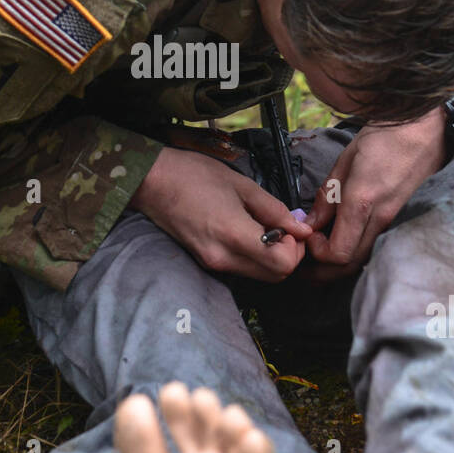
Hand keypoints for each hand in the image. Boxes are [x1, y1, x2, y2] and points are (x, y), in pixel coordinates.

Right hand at [129, 147, 312, 282]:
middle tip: (283, 228)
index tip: (291, 227)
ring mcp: (213, 263)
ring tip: (263, 226)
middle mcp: (223, 258)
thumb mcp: (242, 185)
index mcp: (233, 235)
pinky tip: (247, 230)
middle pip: (275, 276)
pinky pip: (242, 268)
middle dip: (288, 255)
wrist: (152, 182)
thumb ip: (275, 210)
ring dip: (272, 256)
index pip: (282, 264)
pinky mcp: (206, 262)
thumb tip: (301, 228)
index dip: (295, 247)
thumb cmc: (194, 175)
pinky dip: (254, 255)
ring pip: (260, 275)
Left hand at [303, 108, 446, 282]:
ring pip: (366, 259)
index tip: (310, 236)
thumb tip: (312, 224)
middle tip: (308, 257)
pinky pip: (378, 246)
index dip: (317, 253)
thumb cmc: (384, 138)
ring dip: (340, 263)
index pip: (338, 253)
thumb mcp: (345, 161)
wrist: (426, 129)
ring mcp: (397, 222)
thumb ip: (327, 197)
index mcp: (362, 201)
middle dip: (324, 269)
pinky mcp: (405, 221)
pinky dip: (358, 250)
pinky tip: (347, 239)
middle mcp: (382, 218)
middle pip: (351, 265)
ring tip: (323, 250)